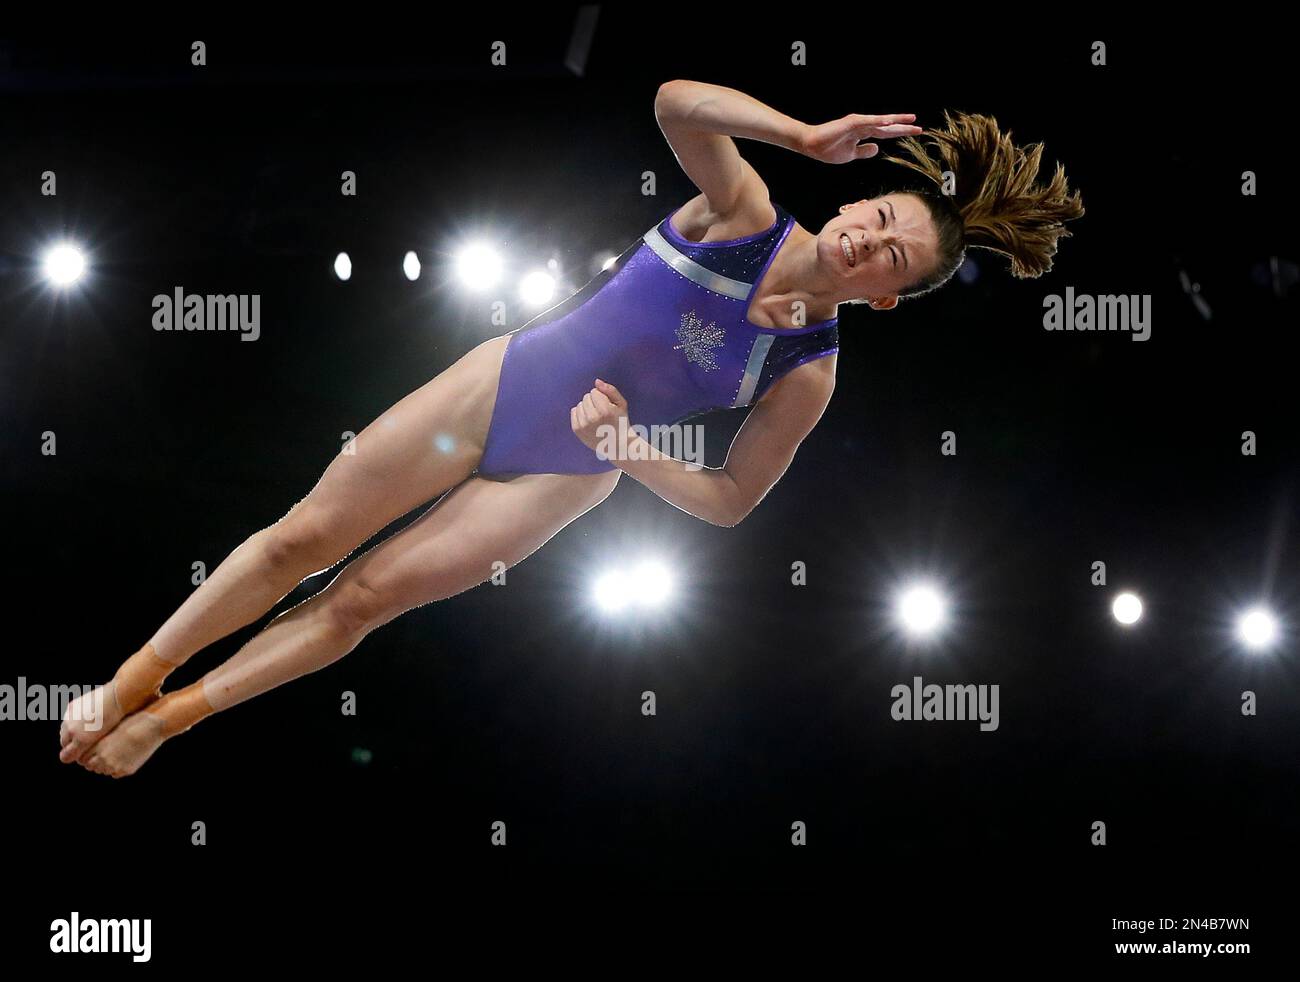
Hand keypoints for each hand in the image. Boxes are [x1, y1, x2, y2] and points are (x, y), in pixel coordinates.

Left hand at [570, 378, 628, 455]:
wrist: (617, 445)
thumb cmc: (621, 422)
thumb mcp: (622, 404)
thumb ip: (610, 390)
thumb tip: (596, 381)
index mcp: (605, 411)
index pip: (594, 392)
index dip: (601, 397)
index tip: (607, 406)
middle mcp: (593, 418)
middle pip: (586, 397)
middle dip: (593, 402)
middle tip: (602, 412)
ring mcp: (583, 425)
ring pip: (579, 404)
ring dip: (587, 408)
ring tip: (595, 417)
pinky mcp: (577, 430)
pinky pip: (573, 412)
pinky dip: (580, 414)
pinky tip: (589, 420)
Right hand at [799, 113, 921, 163]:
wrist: (811, 145)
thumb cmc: (827, 149)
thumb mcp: (850, 155)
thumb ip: (863, 151)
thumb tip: (877, 149)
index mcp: (863, 134)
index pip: (885, 133)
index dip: (899, 133)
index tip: (914, 132)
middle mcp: (863, 126)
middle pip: (887, 126)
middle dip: (903, 127)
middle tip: (919, 128)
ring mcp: (858, 123)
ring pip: (881, 122)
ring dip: (896, 120)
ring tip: (911, 120)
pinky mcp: (851, 122)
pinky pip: (868, 122)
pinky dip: (879, 121)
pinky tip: (890, 121)